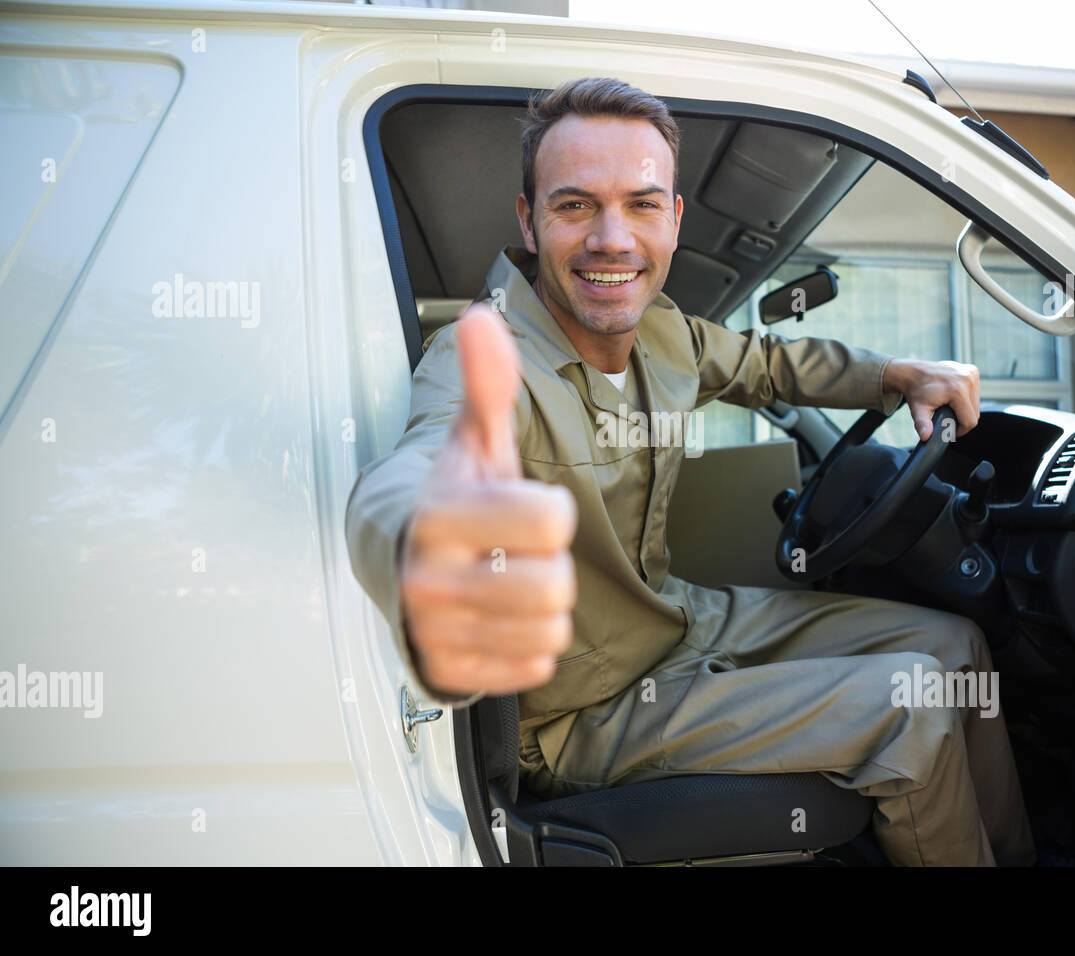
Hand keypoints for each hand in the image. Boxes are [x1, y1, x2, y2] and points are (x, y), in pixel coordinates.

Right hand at [399, 304, 577, 696]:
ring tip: (507, 584)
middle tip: (516, 555)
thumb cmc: (453, 500)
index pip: (551, 520)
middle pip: (554, 586)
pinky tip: (500, 620)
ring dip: (542, 608)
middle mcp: (430, 577)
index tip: (523, 509)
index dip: (550, 513)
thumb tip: (483, 319)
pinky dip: (528, 647)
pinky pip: (532, 666)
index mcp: (441, 513)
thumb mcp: (476, 441)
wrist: (400, 562)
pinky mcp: (448, 671)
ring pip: (549, 630)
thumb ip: (489, 383)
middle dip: (549, 568)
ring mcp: (437, 631)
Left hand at [883, 358, 980, 440]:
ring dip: (966, 409)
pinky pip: (975, 392)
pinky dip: (967, 398)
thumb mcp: (918, 410)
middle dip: (963, 419)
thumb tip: (926, 436)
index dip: (961, 430)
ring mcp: (971, 373)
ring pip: (977, 403)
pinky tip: (955, 397)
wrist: (913, 372)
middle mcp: (967, 379)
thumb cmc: (916, 390)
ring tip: (951, 407)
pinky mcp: (972, 370)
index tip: (952, 430)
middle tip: (948, 418)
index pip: (970, 421)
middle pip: (975, 413)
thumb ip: (922, 424)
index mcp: (957, 390)